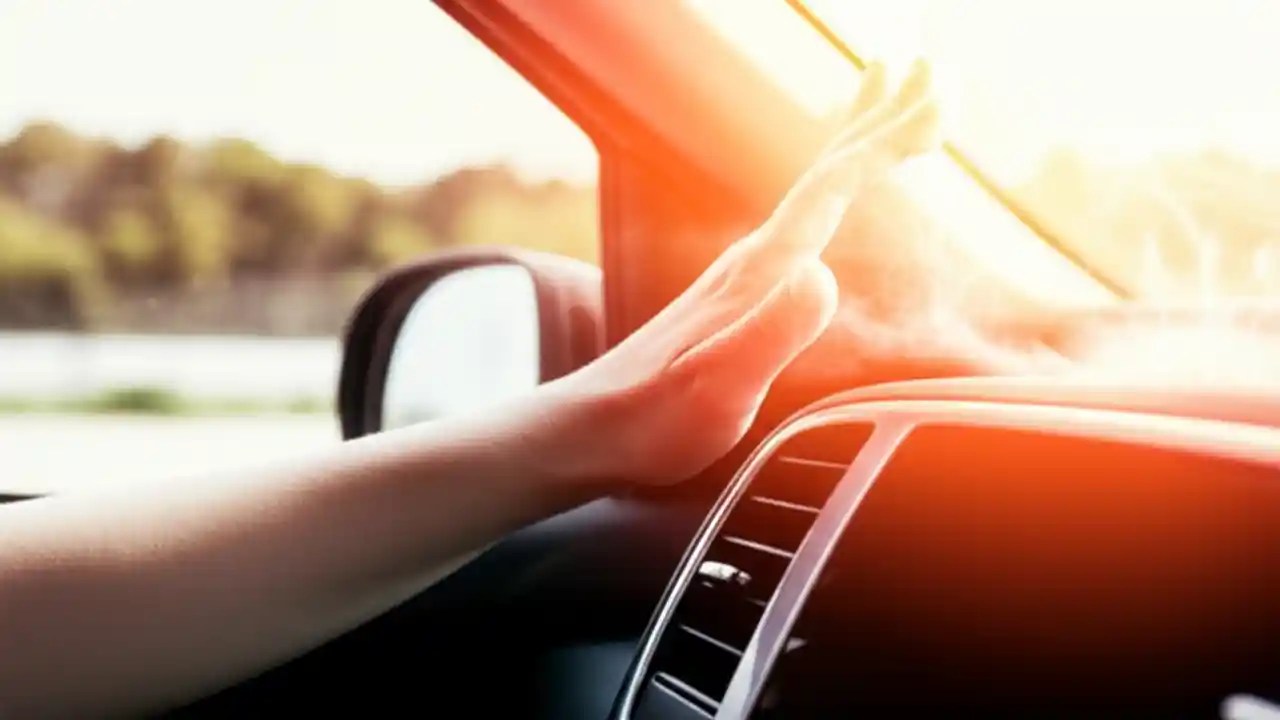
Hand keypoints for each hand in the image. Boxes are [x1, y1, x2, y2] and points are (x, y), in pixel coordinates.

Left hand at [540, 61, 940, 484]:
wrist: (595, 426)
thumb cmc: (657, 416)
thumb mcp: (722, 382)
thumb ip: (772, 330)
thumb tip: (823, 273)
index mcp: (761, 269)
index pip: (832, 187)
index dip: (885, 144)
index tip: (936, 106)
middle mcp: (755, 258)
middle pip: (826, 171)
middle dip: (880, 120)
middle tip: (925, 70)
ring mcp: (745, 273)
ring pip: (813, 190)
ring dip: (855, 143)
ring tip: (882, 102)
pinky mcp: (739, 296)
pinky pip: (802, 222)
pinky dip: (832, 193)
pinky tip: (832, 206)